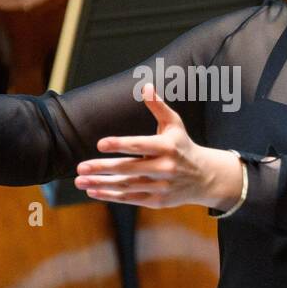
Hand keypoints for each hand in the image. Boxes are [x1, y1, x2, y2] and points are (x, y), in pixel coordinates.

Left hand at [74, 83, 241, 209]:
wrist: (206, 178)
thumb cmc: (183, 146)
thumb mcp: (174, 125)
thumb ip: (158, 106)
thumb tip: (146, 86)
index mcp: (167, 147)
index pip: (140, 145)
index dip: (120, 144)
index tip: (101, 144)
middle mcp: (164, 168)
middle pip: (129, 168)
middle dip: (103, 168)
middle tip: (81, 167)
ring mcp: (160, 186)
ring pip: (126, 186)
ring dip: (101, 184)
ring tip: (80, 181)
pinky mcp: (157, 201)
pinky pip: (130, 198)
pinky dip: (111, 196)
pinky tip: (93, 191)